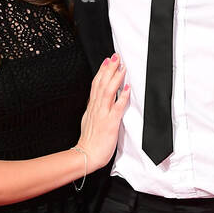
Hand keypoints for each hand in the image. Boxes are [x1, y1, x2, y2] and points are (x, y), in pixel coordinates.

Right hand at [76, 54, 129, 170]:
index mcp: (92, 108)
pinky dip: (122, 96)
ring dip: (115, 78)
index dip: (101, 71)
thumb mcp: (88, 121)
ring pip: (108, 91)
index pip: (96, 85)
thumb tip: (97, 101)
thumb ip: (94, 110)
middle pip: (102, 84)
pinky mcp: (110, 123)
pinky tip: (127, 87)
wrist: (86, 155)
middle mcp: (97, 108)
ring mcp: (103, 115)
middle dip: (109, 69)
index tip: (106, 61)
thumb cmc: (90, 142)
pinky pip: (117, 107)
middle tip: (115, 56)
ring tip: (122, 67)